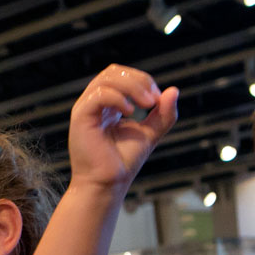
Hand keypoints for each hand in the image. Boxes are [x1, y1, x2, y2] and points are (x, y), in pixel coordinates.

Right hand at [67, 65, 178, 192]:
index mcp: (107, 104)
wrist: (107, 183)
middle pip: (113, 71)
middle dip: (139, 80)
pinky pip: (99, 95)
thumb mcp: (150, 133)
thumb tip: (173, 90)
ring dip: (132, 87)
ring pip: (106, 78)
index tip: (157, 101)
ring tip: (147, 105)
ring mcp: (85, 109)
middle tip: (153, 100)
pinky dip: (119, 98)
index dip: (143, 80)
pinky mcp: (80, 117)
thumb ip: (163, 114)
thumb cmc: (123, 162)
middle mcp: (94, 103)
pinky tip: (131, 113)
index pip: (122, 75)